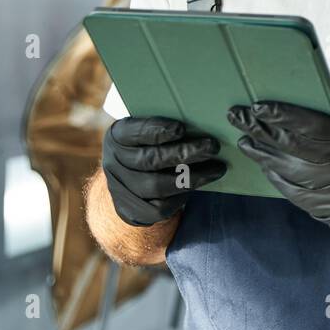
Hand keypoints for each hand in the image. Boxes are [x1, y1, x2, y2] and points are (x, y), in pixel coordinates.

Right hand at [101, 116, 226, 226]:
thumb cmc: (150, 145)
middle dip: (184, 153)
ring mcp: (119, 189)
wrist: (129, 180)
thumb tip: (203, 118)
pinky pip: (159, 207)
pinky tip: (199, 184)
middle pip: (150, 160)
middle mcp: (113, 163)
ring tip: (217, 169)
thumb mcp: (150, 130)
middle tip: (212, 147)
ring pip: (156, 186)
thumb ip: (167, 125)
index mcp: (117, 136)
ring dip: (192, 177)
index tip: (181, 128)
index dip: (156, 130)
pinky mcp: (130, 211)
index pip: (134, 132)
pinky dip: (182, 196)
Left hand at [227, 81, 329, 245]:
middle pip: (295, 151)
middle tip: (238, 116)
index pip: (314, 128)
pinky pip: (298, 198)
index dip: (283, 115)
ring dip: (264, 157)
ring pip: (291, 177)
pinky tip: (267, 165)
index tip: (259, 105)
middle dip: (263, 131)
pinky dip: (278, 180)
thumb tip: (321, 85)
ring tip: (246, 140)